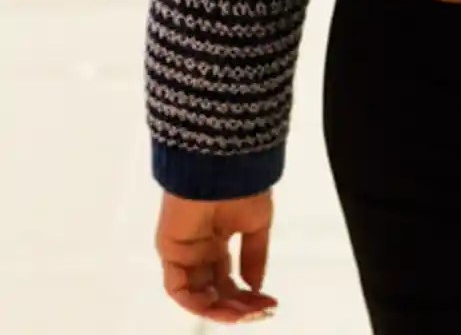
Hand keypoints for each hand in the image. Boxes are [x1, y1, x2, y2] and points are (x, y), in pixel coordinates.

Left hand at [155, 190, 277, 323]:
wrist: (224, 167)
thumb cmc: (242, 187)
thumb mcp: (256, 225)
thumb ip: (255, 257)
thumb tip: (256, 286)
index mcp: (218, 240)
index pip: (228, 278)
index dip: (248, 295)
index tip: (270, 303)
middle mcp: (199, 250)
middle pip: (214, 290)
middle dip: (239, 305)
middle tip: (262, 311)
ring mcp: (184, 252)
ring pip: (198, 294)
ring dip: (221, 309)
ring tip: (248, 313)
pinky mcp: (170, 251)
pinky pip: (179, 288)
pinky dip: (199, 303)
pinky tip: (224, 308)